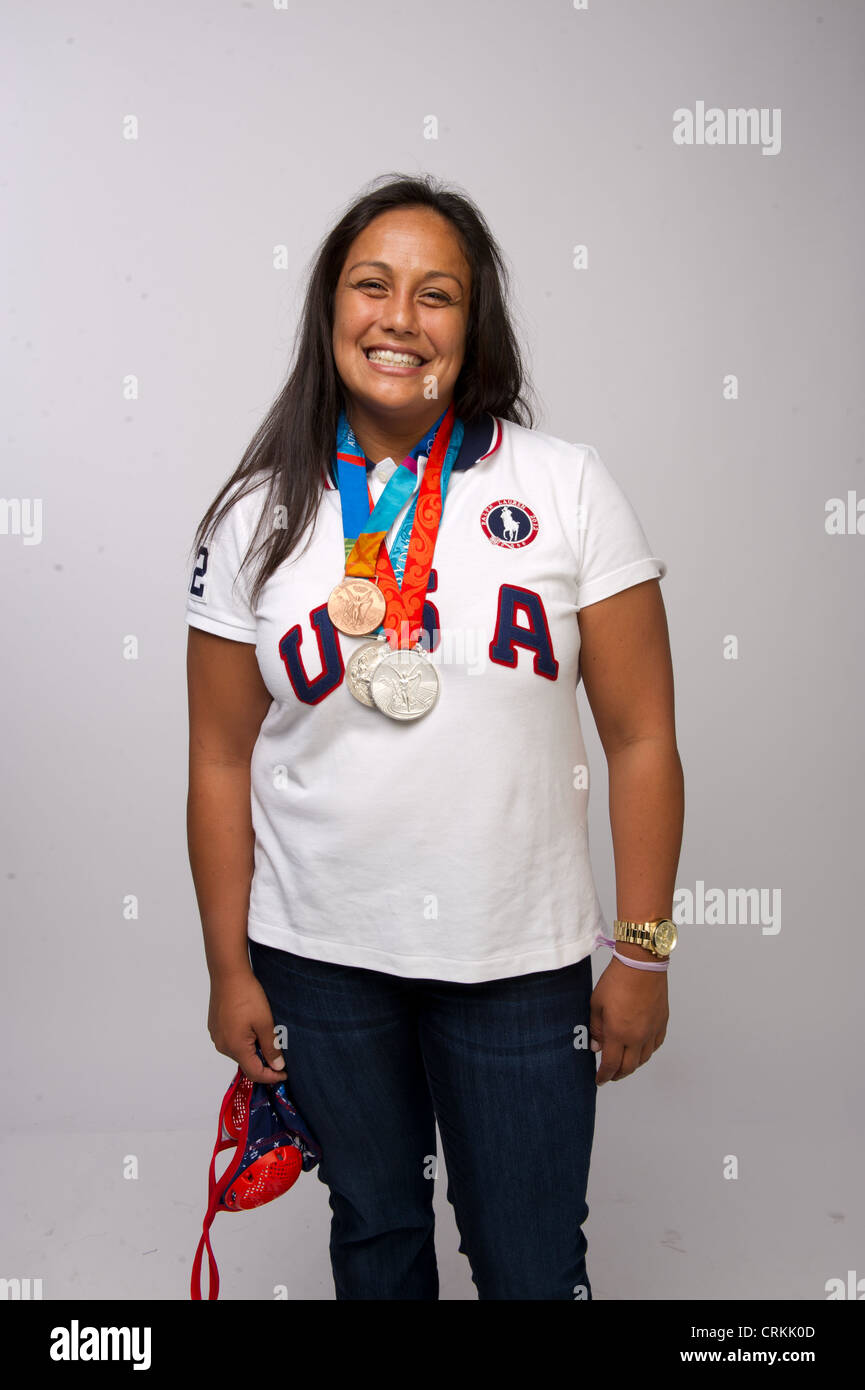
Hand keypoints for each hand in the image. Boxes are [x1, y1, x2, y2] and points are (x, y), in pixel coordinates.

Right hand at [207, 967, 287, 1083]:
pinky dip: (243, 1040)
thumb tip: (277, 1066)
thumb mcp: (265, 1022)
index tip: (285, 1073)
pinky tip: (252, 1026)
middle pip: (246, 1063)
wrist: (228, 973)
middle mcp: (222, 1045)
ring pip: (238, 1051)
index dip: (271, 1076)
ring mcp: (216, 1036)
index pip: (255, 1073)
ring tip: (265, 1034)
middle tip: (279, 1050)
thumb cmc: (247, 995)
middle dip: (263, 1060)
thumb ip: (271, 1047)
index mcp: (235, 1047)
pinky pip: (231, 1041)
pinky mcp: (215, 1026)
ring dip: (253, 1049)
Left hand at [589, 958, 668, 1084]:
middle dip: (618, 1074)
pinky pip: (655, 1045)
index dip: (604, 1076)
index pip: (610, 1064)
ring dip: (632, 1065)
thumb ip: (596, 1028)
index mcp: (618, 1033)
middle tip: (610, 1075)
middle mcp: (637, 1036)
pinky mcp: (662, 1022)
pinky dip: (646, 1052)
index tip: (599, 1080)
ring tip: (623, 1063)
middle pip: (629, 1067)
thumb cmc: (617, 980)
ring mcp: (652, 1030)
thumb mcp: (596, 1003)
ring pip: (644, 1058)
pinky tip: (640, 1049)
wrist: (642, 964)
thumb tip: (596, 1047)